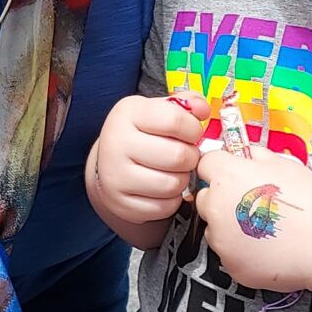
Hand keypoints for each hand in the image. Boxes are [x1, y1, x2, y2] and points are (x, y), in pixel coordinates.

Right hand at [89, 94, 207, 230]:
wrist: (109, 165)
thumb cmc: (142, 134)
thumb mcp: (158, 110)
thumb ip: (185, 104)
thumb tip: (203, 109)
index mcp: (127, 114)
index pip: (175, 120)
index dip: (193, 129)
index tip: (191, 133)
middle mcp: (116, 143)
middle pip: (178, 156)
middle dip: (191, 157)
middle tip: (185, 155)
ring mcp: (115, 176)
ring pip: (173, 184)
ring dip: (182, 179)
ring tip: (174, 171)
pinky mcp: (120, 203)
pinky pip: (164, 207)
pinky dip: (171, 200)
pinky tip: (163, 189)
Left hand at [191, 146, 311, 295]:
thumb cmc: (310, 201)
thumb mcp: (284, 164)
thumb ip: (255, 156)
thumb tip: (244, 154)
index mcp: (226, 176)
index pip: (205, 164)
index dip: (221, 168)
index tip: (233, 173)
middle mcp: (215, 207)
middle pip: (205, 198)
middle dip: (221, 199)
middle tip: (252, 203)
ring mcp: (221, 240)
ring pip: (215, 228)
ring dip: (230, 227)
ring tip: (265, 228)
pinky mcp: (231, 265)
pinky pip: (229, 254)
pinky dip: (242, 251)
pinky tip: (268, 248)